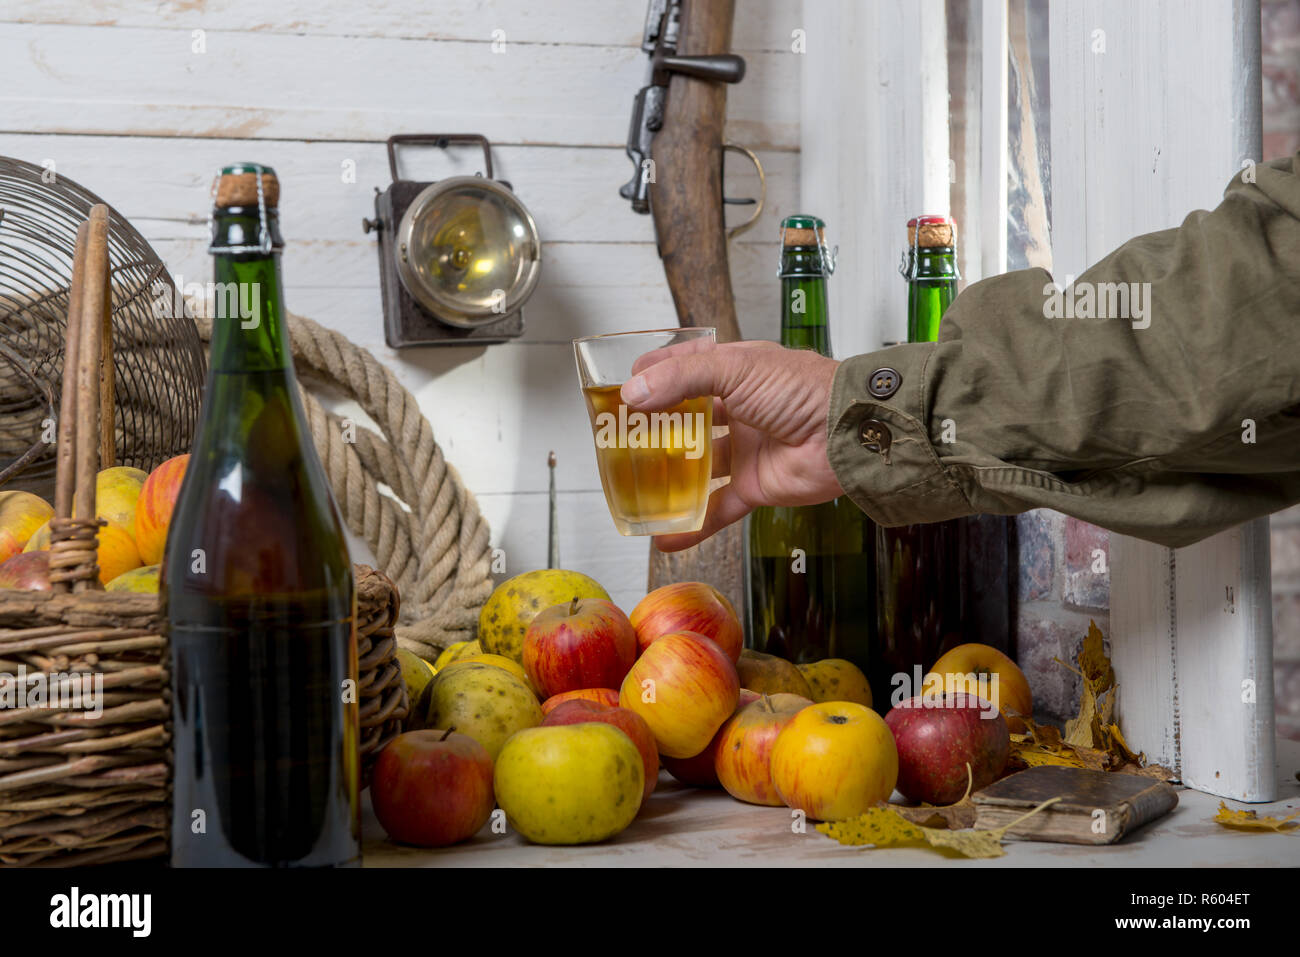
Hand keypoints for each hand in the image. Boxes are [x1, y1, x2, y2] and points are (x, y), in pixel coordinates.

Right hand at [620, 340, 843, 550]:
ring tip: (634, 484)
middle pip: (687, 418)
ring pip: (698, 464)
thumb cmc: (803, 390)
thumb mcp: (736, 368)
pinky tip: (666, 536)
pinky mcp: (755, 485)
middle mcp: (740, 408)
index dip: (655, 375)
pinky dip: (692, 525)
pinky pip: (717, 507)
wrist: (846, 436)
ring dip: (669, 476)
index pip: (687, 366)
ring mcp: (746, 448)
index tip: (623, 387)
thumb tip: (634, 393)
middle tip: (620, 437)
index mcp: (737, 370)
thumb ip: (682, 378)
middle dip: (655, 428)